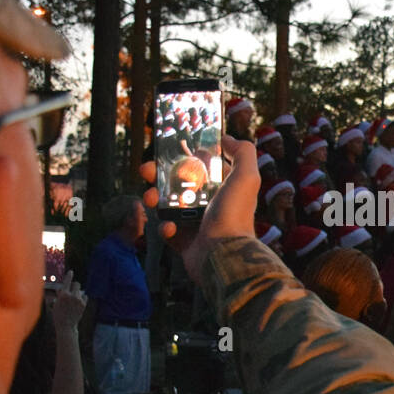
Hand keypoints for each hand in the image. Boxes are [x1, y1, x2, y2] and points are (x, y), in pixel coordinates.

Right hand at [51, 269, 86, 330]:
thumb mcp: (56, 303)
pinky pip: (85, 296)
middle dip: (74, 286)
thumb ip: (59, 295)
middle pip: (76, 284)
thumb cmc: (58, 315)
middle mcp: (72, 296)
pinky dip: (82, 298)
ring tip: (73, 300)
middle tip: (71, 290)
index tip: (71, 272)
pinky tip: (78, 303)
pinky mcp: (84, 304)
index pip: (67, 281)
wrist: (66, 326)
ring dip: (77, 293)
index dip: (69, 276)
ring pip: (80, 291)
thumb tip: (60, 289)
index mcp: (63, 295)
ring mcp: (79, 300)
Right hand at [140, 135, 259, 280]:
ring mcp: (195, 223)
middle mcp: (209, 204)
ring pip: (167, 205)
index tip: (169, 151)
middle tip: (146, 171)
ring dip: (154, 199)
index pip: (201, 167)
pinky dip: (165, 227)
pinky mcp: (184, 242)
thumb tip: (227, 139)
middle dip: (159, 176)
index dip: (185, 157)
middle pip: (178, 183)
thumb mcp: (246, 177)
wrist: (223, 255)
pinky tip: (171, 228)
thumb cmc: (234, 214)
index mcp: (222, 188)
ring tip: (150, 199)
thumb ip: (243, 153)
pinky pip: (166, 230)